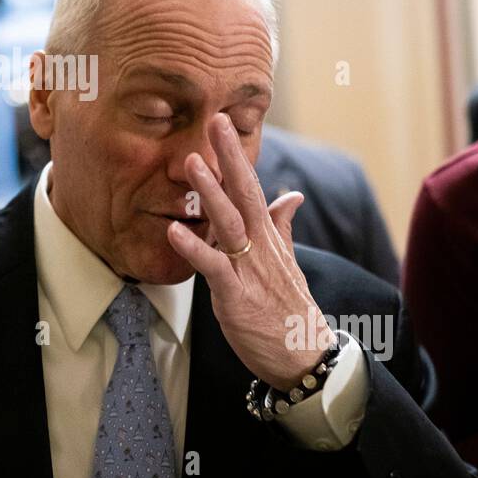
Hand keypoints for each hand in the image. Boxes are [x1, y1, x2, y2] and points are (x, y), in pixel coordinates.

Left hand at [166, 114, 331, 389]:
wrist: (305, 356)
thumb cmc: (290, 310)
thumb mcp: (287, 263)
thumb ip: (282, 227)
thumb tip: (292, 195)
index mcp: (268, 237)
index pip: (251, 187)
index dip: (236, 156)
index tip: (223, 122)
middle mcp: (260, 246)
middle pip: (244, 193)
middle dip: (229, 157)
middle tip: (214, 121)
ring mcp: (249, 269)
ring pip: (228, 223)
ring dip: (210, 192)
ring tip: (191, 162)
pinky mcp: (236, 296)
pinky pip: (213, 268)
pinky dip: (193, 249)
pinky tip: (173, 231)